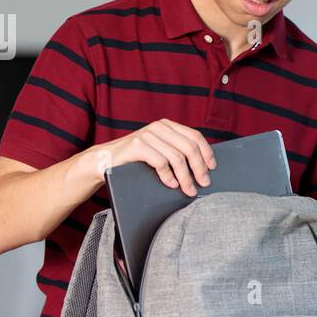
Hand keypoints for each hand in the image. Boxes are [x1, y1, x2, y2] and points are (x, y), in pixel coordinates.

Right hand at [89, 119, 216, 195]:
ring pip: (177, 157)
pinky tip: (171, 185)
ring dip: (185, 177)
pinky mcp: (137, 146)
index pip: (195, 136)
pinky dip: (168, 176)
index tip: (212, 168)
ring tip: (189, 190)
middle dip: (199, 167)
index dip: (206, 152)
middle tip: (204, 183)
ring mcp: (147, 135)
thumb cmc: (135, 160)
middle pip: (189, 147)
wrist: (104, 160)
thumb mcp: (158, 151)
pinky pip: (160, 162)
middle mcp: (159, 127)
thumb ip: (175, 151)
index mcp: (167, 126)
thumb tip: (202, 168)